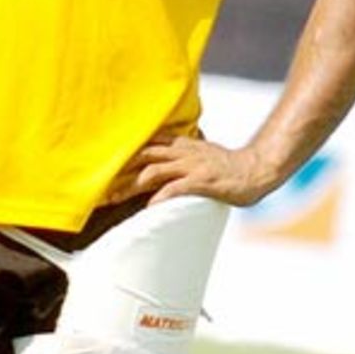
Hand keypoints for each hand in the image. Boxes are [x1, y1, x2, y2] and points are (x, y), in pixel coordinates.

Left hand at [107, 134, 275, 206]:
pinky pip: (175, 188)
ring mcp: (190, 165)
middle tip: (99, 188)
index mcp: (178, 144)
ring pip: (151, 171)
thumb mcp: (198, 153)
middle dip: (117, 172)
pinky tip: (148, 209)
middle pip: (139, 157)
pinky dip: (159, 198)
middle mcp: (180, 152)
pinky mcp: (202, 181)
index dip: (120, 158)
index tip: (100, 169)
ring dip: (130, 186)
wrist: (256, 169)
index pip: (142, 147)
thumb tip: (157, 165)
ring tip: (113, 199)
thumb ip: (177, 156)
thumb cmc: (226, 165)